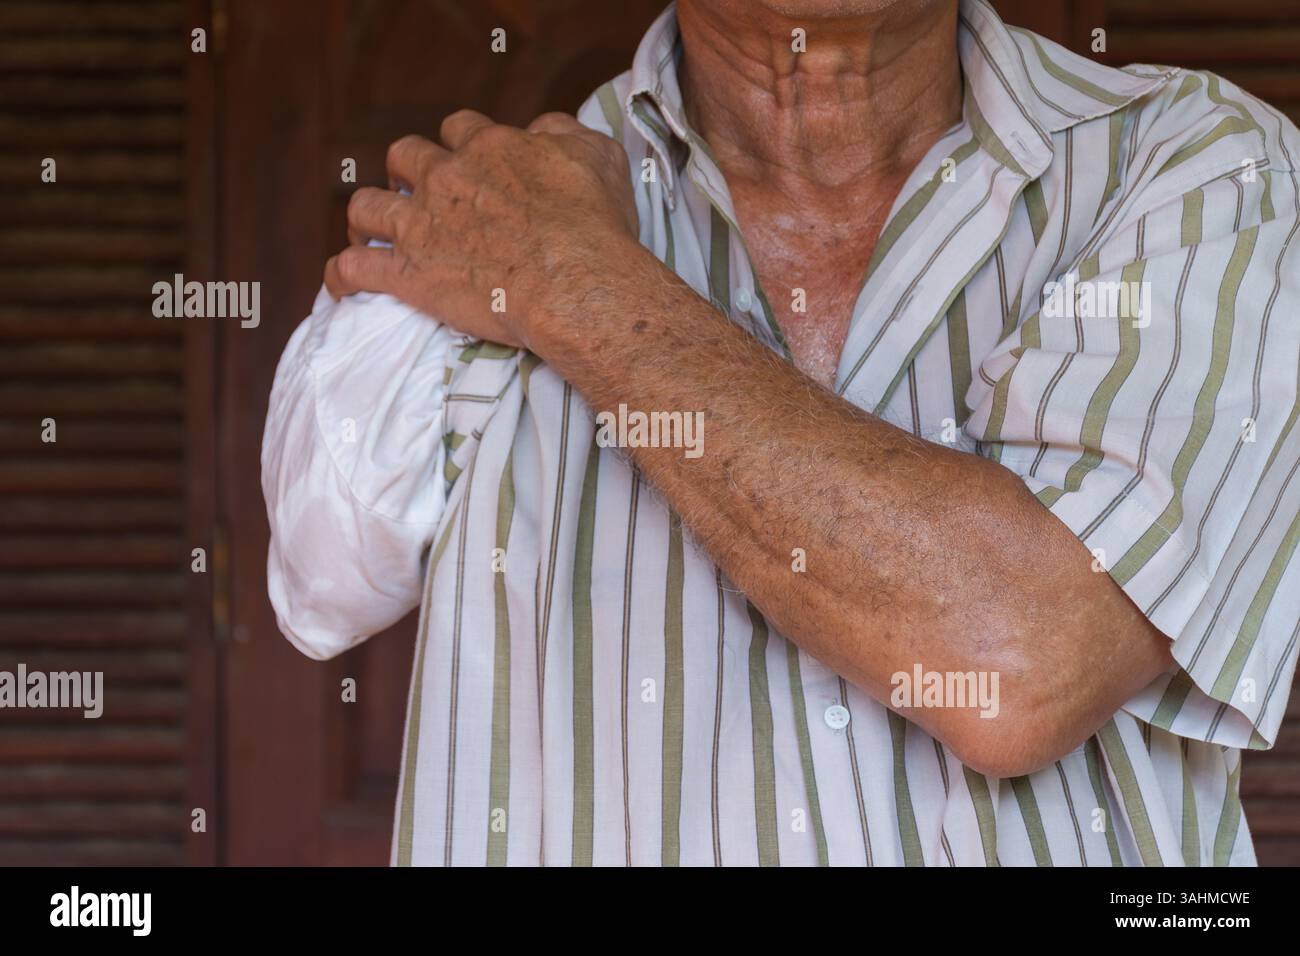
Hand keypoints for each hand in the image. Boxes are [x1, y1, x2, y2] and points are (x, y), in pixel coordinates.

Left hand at [324, 109, 638, 351]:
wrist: (575, 286)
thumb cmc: (594, 225)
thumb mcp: (597, 156)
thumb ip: (563, 132)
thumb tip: (541, 128)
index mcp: (489, 147)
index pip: (459, 128)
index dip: (461, 143)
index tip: (469, 161)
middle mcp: (446, 178)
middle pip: (403, 156)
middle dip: (405, 170)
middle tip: (418, 193)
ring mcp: (420, 225)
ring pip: (365, 206)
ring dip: (366, 217)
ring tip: (372, 232)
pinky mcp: (407, 274)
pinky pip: (353, 268)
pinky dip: (342, 274)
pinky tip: (343, 282)